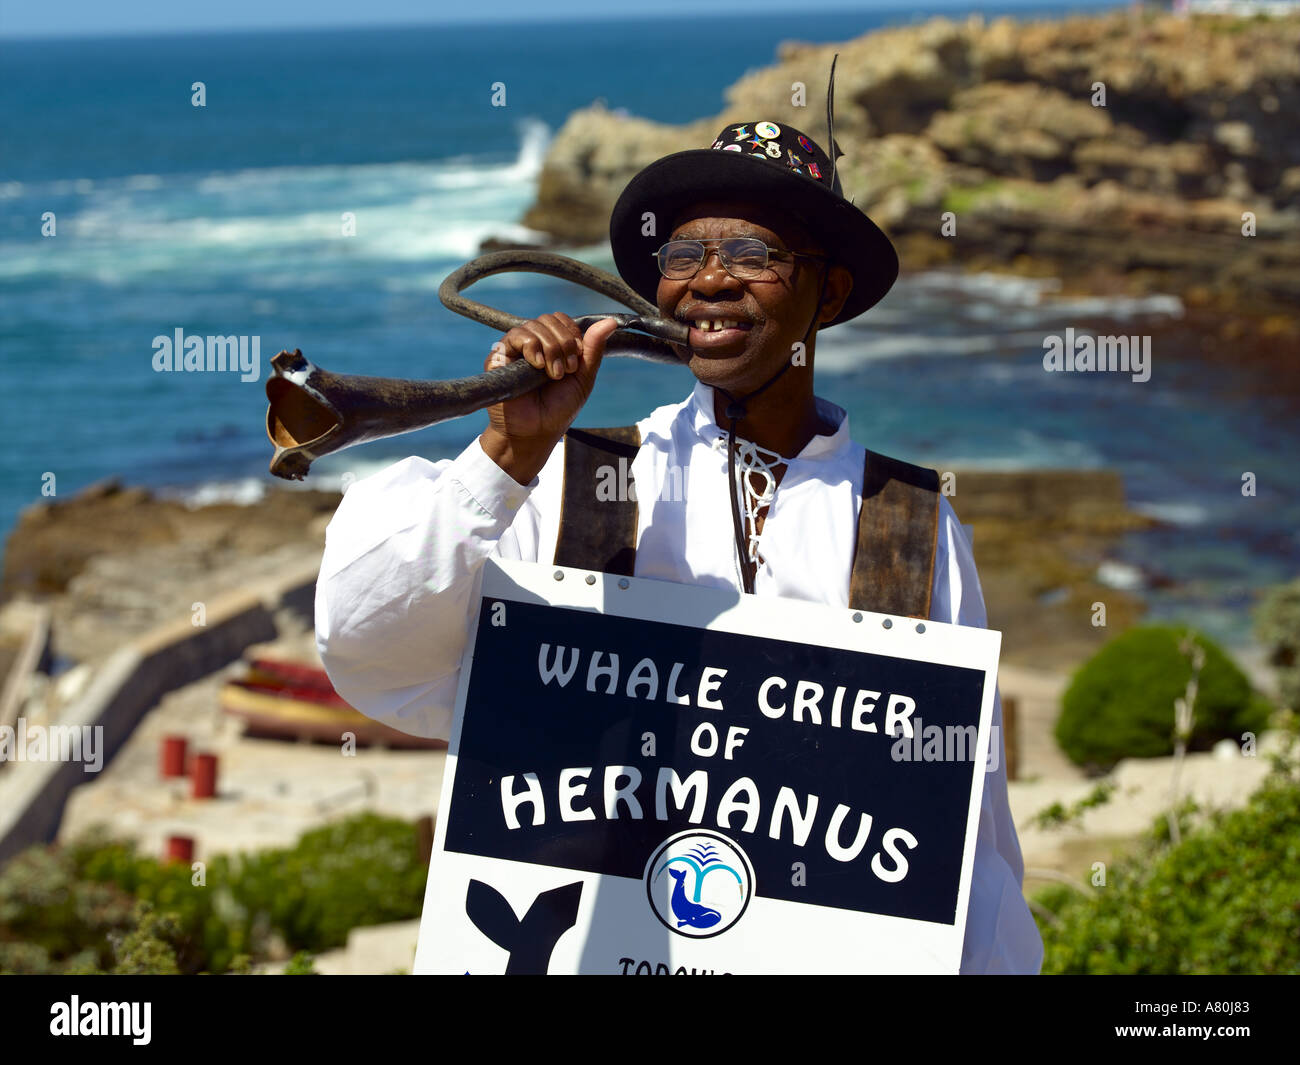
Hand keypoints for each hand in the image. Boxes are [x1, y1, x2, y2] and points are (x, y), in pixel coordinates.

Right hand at [479, 312, 618, 483]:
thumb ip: (593, 348)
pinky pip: (515, 336)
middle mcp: (532, 343)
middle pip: (548, 319)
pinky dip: (531, 346)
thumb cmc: (558, 408)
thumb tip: (610, 322)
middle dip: (563, 343)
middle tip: (565, 371)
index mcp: (551, 345)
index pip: (561, 320)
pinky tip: (537, 364)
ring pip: (534, 326)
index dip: (572, 334)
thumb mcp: (583, 377)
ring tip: (553, 374)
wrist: (537, 432)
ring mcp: (515, 349)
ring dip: (550, 348)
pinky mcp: (499, 356)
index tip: (576, 361)